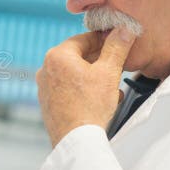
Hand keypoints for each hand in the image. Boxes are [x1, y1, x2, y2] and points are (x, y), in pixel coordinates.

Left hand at [36, 27, 135, 145]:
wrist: (76, 140)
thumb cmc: (91, 106)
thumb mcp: (109, 72)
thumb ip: (116, 48)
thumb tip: (124, 29)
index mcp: (57, 56)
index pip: (84, 39)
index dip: (104, 40)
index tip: (118, 43)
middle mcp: (45, 69)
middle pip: (79, 57)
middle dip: (101, 62)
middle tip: (119, 67)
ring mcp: (44, 87)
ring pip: (75, 75)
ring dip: (95, 78)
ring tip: (113, 88)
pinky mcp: (48, 103)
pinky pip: (69, 90)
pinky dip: (85, 91)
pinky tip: (102, 101)